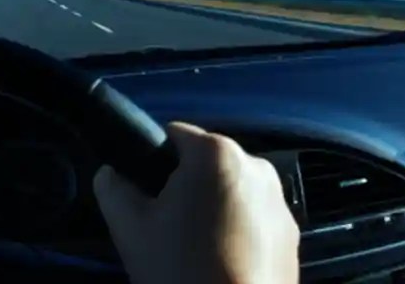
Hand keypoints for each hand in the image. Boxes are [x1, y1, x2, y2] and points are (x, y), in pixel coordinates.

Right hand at [94, 122, 299, 283]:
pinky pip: (255, 219)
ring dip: (216, 209)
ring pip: (233, 192)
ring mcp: (281, 203)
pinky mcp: (293, 236)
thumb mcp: (129, 228)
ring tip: (198, 250)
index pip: (173, 136)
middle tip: (170, 229)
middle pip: (207, 164)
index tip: (149, 199)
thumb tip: (111, 173)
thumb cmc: (180, 270)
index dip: (154, 164)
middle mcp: (257, 167)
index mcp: (217, 154)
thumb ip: (112, 186)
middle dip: (188, 188)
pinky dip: (240, 232)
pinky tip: (223, 262)